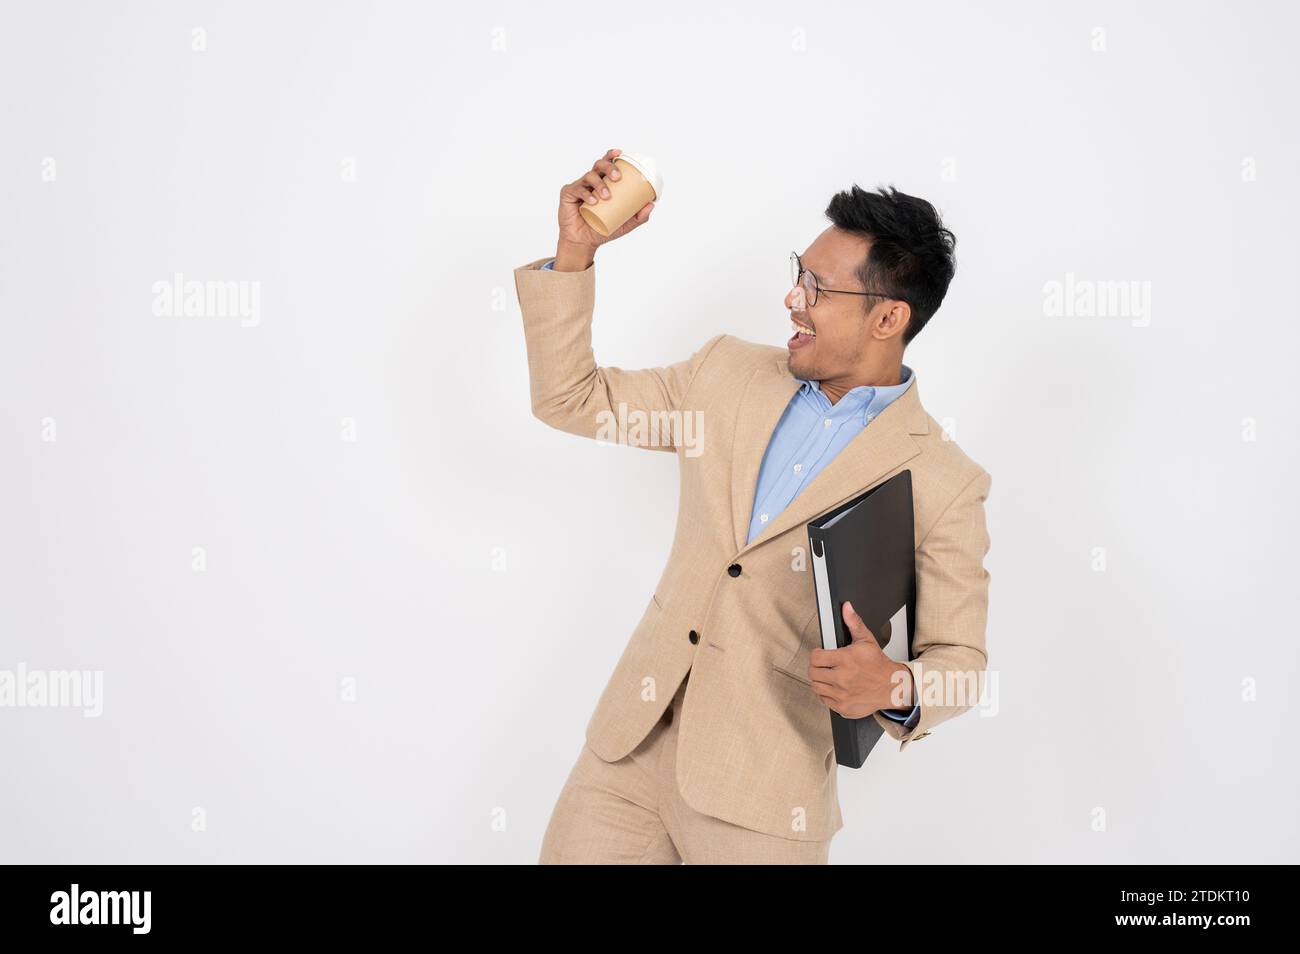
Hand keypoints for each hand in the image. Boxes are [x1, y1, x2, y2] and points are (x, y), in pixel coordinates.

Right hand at [554, 147, 654, 268]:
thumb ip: (638, 217)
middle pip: (599, 165)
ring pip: (589, 176)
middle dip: (609, 166)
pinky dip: (586, 194)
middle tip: (617, 177)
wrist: (583, 243)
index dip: (612, 155)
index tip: (620, 153)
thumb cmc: (601, 230)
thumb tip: (651, 205)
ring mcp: (579, 187)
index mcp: (602, 183)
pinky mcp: (568, 194)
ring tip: (606, 196)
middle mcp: (590, 182)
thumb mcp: (624, 225)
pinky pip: (578, 189)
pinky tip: (593, 200)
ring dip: (600, 183)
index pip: (607, 164)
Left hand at [808, 601, 913, 718]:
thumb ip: (854, 623)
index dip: (816, 654)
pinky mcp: (843, 707)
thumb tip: (846, 608)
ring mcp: (842, 695)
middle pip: (812, 673)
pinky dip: (827, 694)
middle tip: (824, 665)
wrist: (893, 687)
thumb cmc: (878, 665)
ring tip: (829, 676)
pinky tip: (836, 687)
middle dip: (816, 667)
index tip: (820, 654)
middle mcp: (842, 678)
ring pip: (816, 686)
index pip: (815, 657)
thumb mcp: (867, 640)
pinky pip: (824, 700)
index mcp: (846, 660)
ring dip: (820, 680)